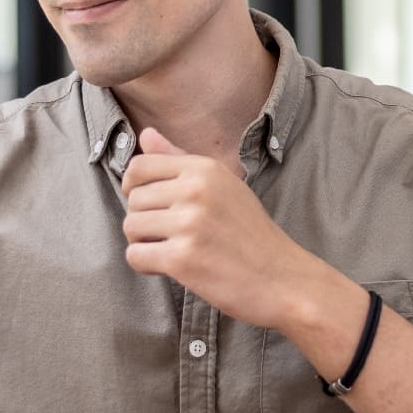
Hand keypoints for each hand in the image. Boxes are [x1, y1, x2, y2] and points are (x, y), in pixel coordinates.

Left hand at [120, 127, 329, 330]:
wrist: (281, 279)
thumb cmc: (250, 234)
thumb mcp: (222, 185)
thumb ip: (179, 159)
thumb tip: (146, 134)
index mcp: (204, 169)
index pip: (139, 166)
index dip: (134, 188)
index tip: (150, 205)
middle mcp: (196, 190)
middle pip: (133, 200)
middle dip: (143, 220)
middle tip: (171, 236)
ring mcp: (189, 224)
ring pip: (130, 227)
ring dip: (144, 243)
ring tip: (173, 250)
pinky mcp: (182, 258)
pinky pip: (135, 256)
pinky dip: (147, 266)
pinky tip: (172, 267)